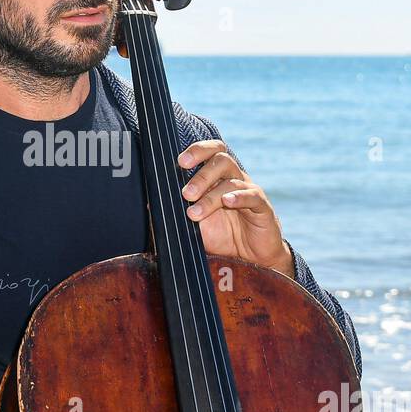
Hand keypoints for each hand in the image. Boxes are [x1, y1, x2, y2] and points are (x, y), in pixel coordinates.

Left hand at [178, 140, 295, 277]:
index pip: (211, 151)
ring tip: (195, 213)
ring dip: (211, 196)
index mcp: (218, 178)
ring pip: (232, 181)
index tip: (180, 162)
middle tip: (186, 194)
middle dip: (201, 175)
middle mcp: (234, 179)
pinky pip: (252, 196)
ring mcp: (250, 191)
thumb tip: (147, 202)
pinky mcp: (263, 208)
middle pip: (221, 159)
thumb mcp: (194, 224)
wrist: (250, 260)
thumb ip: (175, 212)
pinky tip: (227, 202)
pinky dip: (239, 196)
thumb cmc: (222, 237)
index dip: (197, 151)